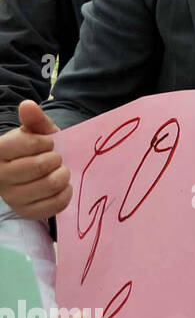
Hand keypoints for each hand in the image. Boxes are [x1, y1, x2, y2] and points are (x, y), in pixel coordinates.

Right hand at [0, 101, 69, 219]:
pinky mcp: (26, 212)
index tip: (47, 143)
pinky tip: (62, 186)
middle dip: (56, 159)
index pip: (28, 144)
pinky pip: (56, 204)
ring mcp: (12, 197)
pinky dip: (66, 193)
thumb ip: (35, 119)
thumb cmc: (36, 149)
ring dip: (63, 175)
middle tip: (56, 158)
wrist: (35, 171)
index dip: (45, 142)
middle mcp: (0, 176)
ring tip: (59, 171)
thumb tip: (28, 105)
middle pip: (40, 166)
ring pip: (50, 185)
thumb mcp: (36, 132)